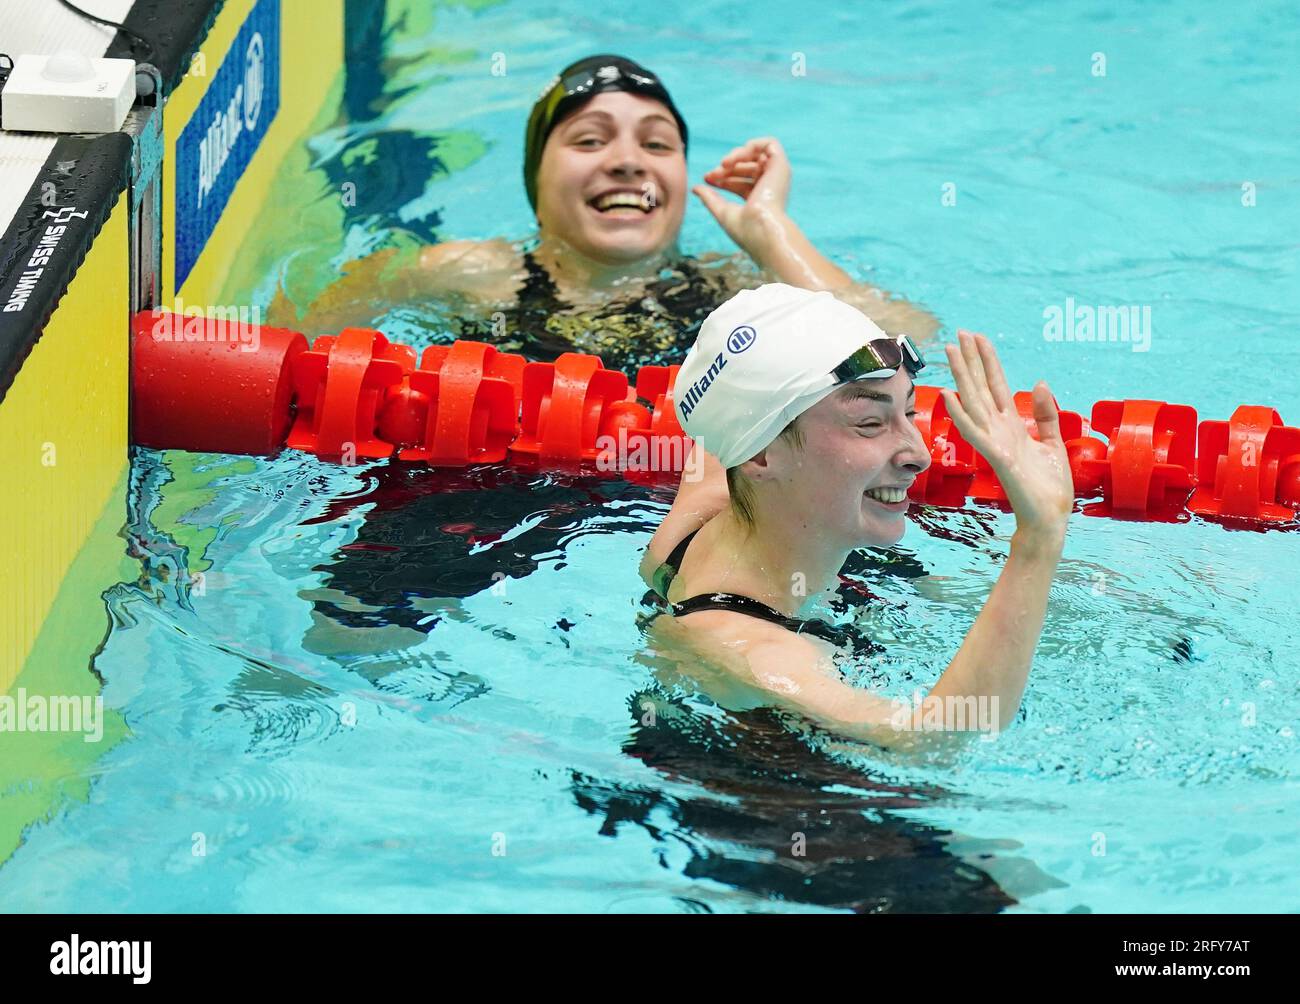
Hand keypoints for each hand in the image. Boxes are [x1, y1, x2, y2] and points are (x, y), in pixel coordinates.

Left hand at [693, 137, 792, 261]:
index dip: (722, 176)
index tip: (707, 178)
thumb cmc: (744, 228)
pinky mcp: (781, 165)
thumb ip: (710, 198)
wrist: (760, 229)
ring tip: (723, 165)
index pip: (740, 181)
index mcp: (760, 199)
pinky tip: (734, 160)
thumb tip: (695, 188)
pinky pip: (768, 144)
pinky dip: (749, 147)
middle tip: (712, 175)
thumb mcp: (722, 211)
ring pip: (756, 153)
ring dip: (736, 155)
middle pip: (747, 166)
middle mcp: (770, 186)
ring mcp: (777, 175)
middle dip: (726, 167)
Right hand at [941, 331, 1073, 540]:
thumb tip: (1040, 383)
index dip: (988, 361)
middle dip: (971, 360)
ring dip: (962, 377)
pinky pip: (975, 432)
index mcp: (1012, 426)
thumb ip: (1046, 415)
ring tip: (952, 352)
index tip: (978, 338)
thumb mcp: (1054, 443)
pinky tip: (951, 395)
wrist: (1050, 518)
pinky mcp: (998, 458)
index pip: (997, 386)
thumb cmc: (1049, 487)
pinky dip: (961, 414)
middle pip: (981, 388)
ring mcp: (994, 443)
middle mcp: (998, 431)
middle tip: (960, 333)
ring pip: (974, 402)